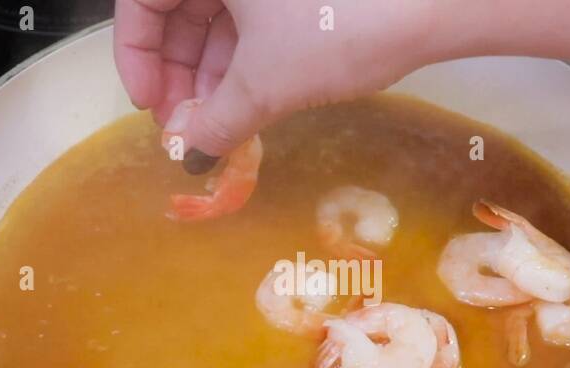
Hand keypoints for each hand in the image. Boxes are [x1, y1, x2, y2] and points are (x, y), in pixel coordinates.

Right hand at [114, 0, 431, 155]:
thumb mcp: (265, 82)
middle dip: (177, 73)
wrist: (433, 1)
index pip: (139, 2)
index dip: (135, 59)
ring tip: (220, 125)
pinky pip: (251, 15)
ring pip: (216, 15)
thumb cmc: (339, 26)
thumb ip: (215, 120)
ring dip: (211, 73)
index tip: (152, 109)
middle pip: (177, 9)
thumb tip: (190, 151)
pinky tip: (248, 101)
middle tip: (186, 127)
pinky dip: (244, 57)